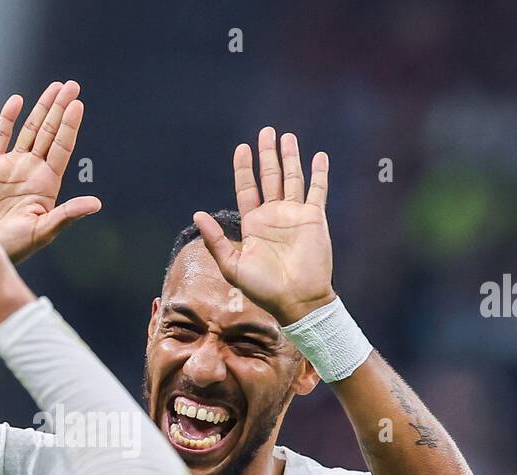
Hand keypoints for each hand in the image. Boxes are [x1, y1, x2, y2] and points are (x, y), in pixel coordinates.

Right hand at [0, 80, 100, 262]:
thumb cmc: (14, 246)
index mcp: (47, 183)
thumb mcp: (42, 231)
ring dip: (41, 109)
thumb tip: (97, 203)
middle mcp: (32, 170)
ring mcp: (11, 165)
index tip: (77, 105)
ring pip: (30, 130)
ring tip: (55, 87)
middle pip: (50, 133)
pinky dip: (8, 118)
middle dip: (60, 109)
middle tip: (71, 85)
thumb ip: (67, 214)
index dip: (69, 126)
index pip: (62, 148)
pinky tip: (17, 101)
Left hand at [193, 128, 334, 323]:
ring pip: (292, 179)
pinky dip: (319, 173)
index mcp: (253, 224)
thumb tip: (198, 213)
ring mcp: (295, 215)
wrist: (296, 300)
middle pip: (269, 177)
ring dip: (290, 157)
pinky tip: (319, 156)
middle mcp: (273, 216)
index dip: (243, 168)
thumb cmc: (263, 289)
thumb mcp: (232, 265)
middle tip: (266, 132)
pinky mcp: (314, 219)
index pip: (246, 188)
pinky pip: (317, 191)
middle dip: (267, 154)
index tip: (241, 148)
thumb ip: (216, 239)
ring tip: (287, 137)